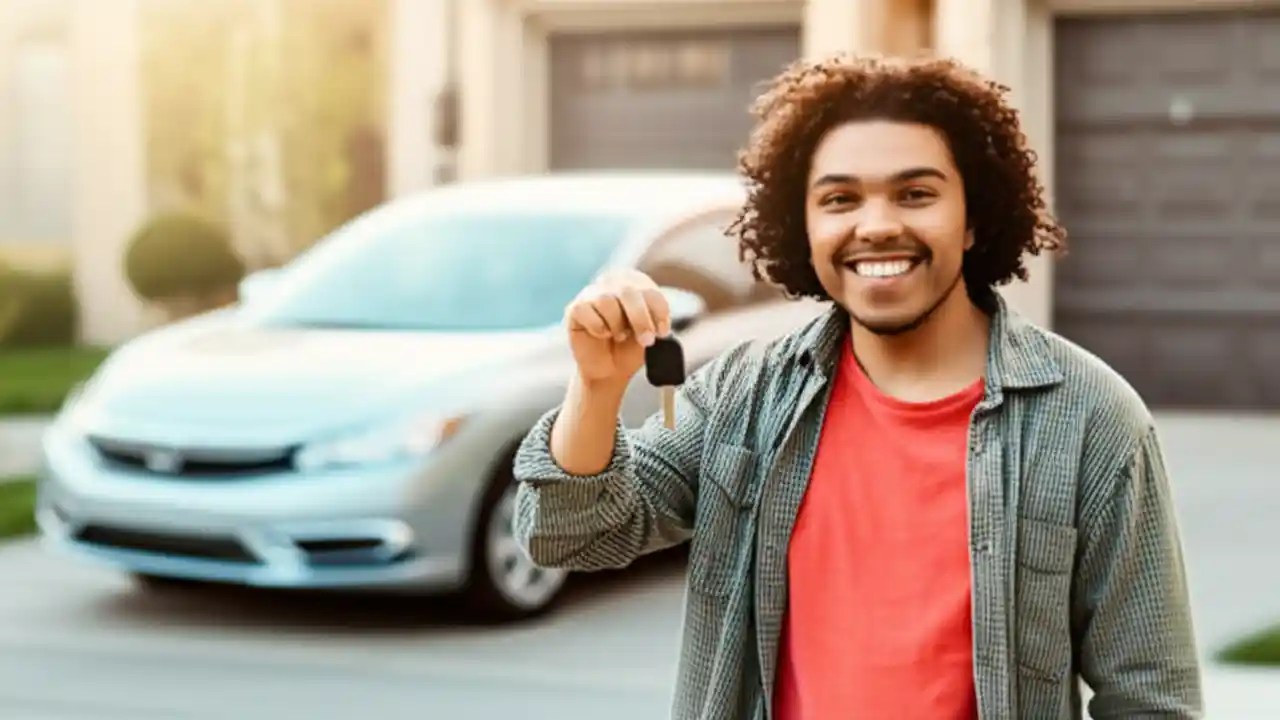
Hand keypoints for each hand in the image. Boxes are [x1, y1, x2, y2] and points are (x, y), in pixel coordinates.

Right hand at [564, 270, 671, 387]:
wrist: (609, 369)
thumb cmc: (630, 347)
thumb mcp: (650, 333)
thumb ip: (655, 321)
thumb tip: (657, 320)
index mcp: (635, 283)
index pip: (648, 289)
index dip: (658, 310)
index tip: (663, 332)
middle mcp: (612, 282)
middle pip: (628, 291)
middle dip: (641, 319)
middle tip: (646, 340)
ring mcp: (591, 293)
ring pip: (606, 300)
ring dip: (617, 325)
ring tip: (619, 336)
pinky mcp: (575, 308)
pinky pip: (587, 311)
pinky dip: (598, 328)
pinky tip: (601, 335)